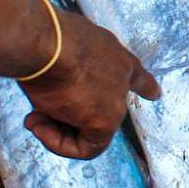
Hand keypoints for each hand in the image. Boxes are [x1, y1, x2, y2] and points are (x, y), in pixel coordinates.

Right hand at [17, 11, 161, 158]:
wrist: (46, 42)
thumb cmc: (46, 40)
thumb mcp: (59, 48)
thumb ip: (64, 69)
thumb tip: (51, 93)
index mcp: (113, 55)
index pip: (135, 74)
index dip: (144, 85)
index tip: (154, 94)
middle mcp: (120, 78)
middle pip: (98, 110)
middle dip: (63, 118)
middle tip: (36, 117)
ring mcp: (115, 101)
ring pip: (88, 130)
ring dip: (55, 130)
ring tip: (34, 121)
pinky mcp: (103, 121)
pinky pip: (85, 147)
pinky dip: (58, 143)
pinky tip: (39, 127)